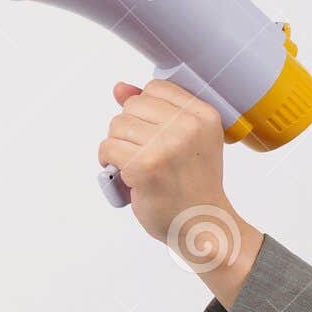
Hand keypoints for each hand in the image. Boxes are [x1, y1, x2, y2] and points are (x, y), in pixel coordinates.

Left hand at [98, 80, 263, 306]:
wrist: (202, 223)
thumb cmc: (192, 183)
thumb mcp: (186, 139)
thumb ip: (155, 109)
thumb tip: (119, 88)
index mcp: (203, 114)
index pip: (155, 88)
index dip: (146, 111)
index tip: (155, 133)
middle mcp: (188, 126)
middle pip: (132, 106)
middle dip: (129, 129)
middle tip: (144, 153)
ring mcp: (165, 145)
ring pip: (116, 125)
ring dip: (118, 146)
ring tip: (135, 164)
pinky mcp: (144, 166)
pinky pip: (107, 148)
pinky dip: (108, 161)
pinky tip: (126, 174)